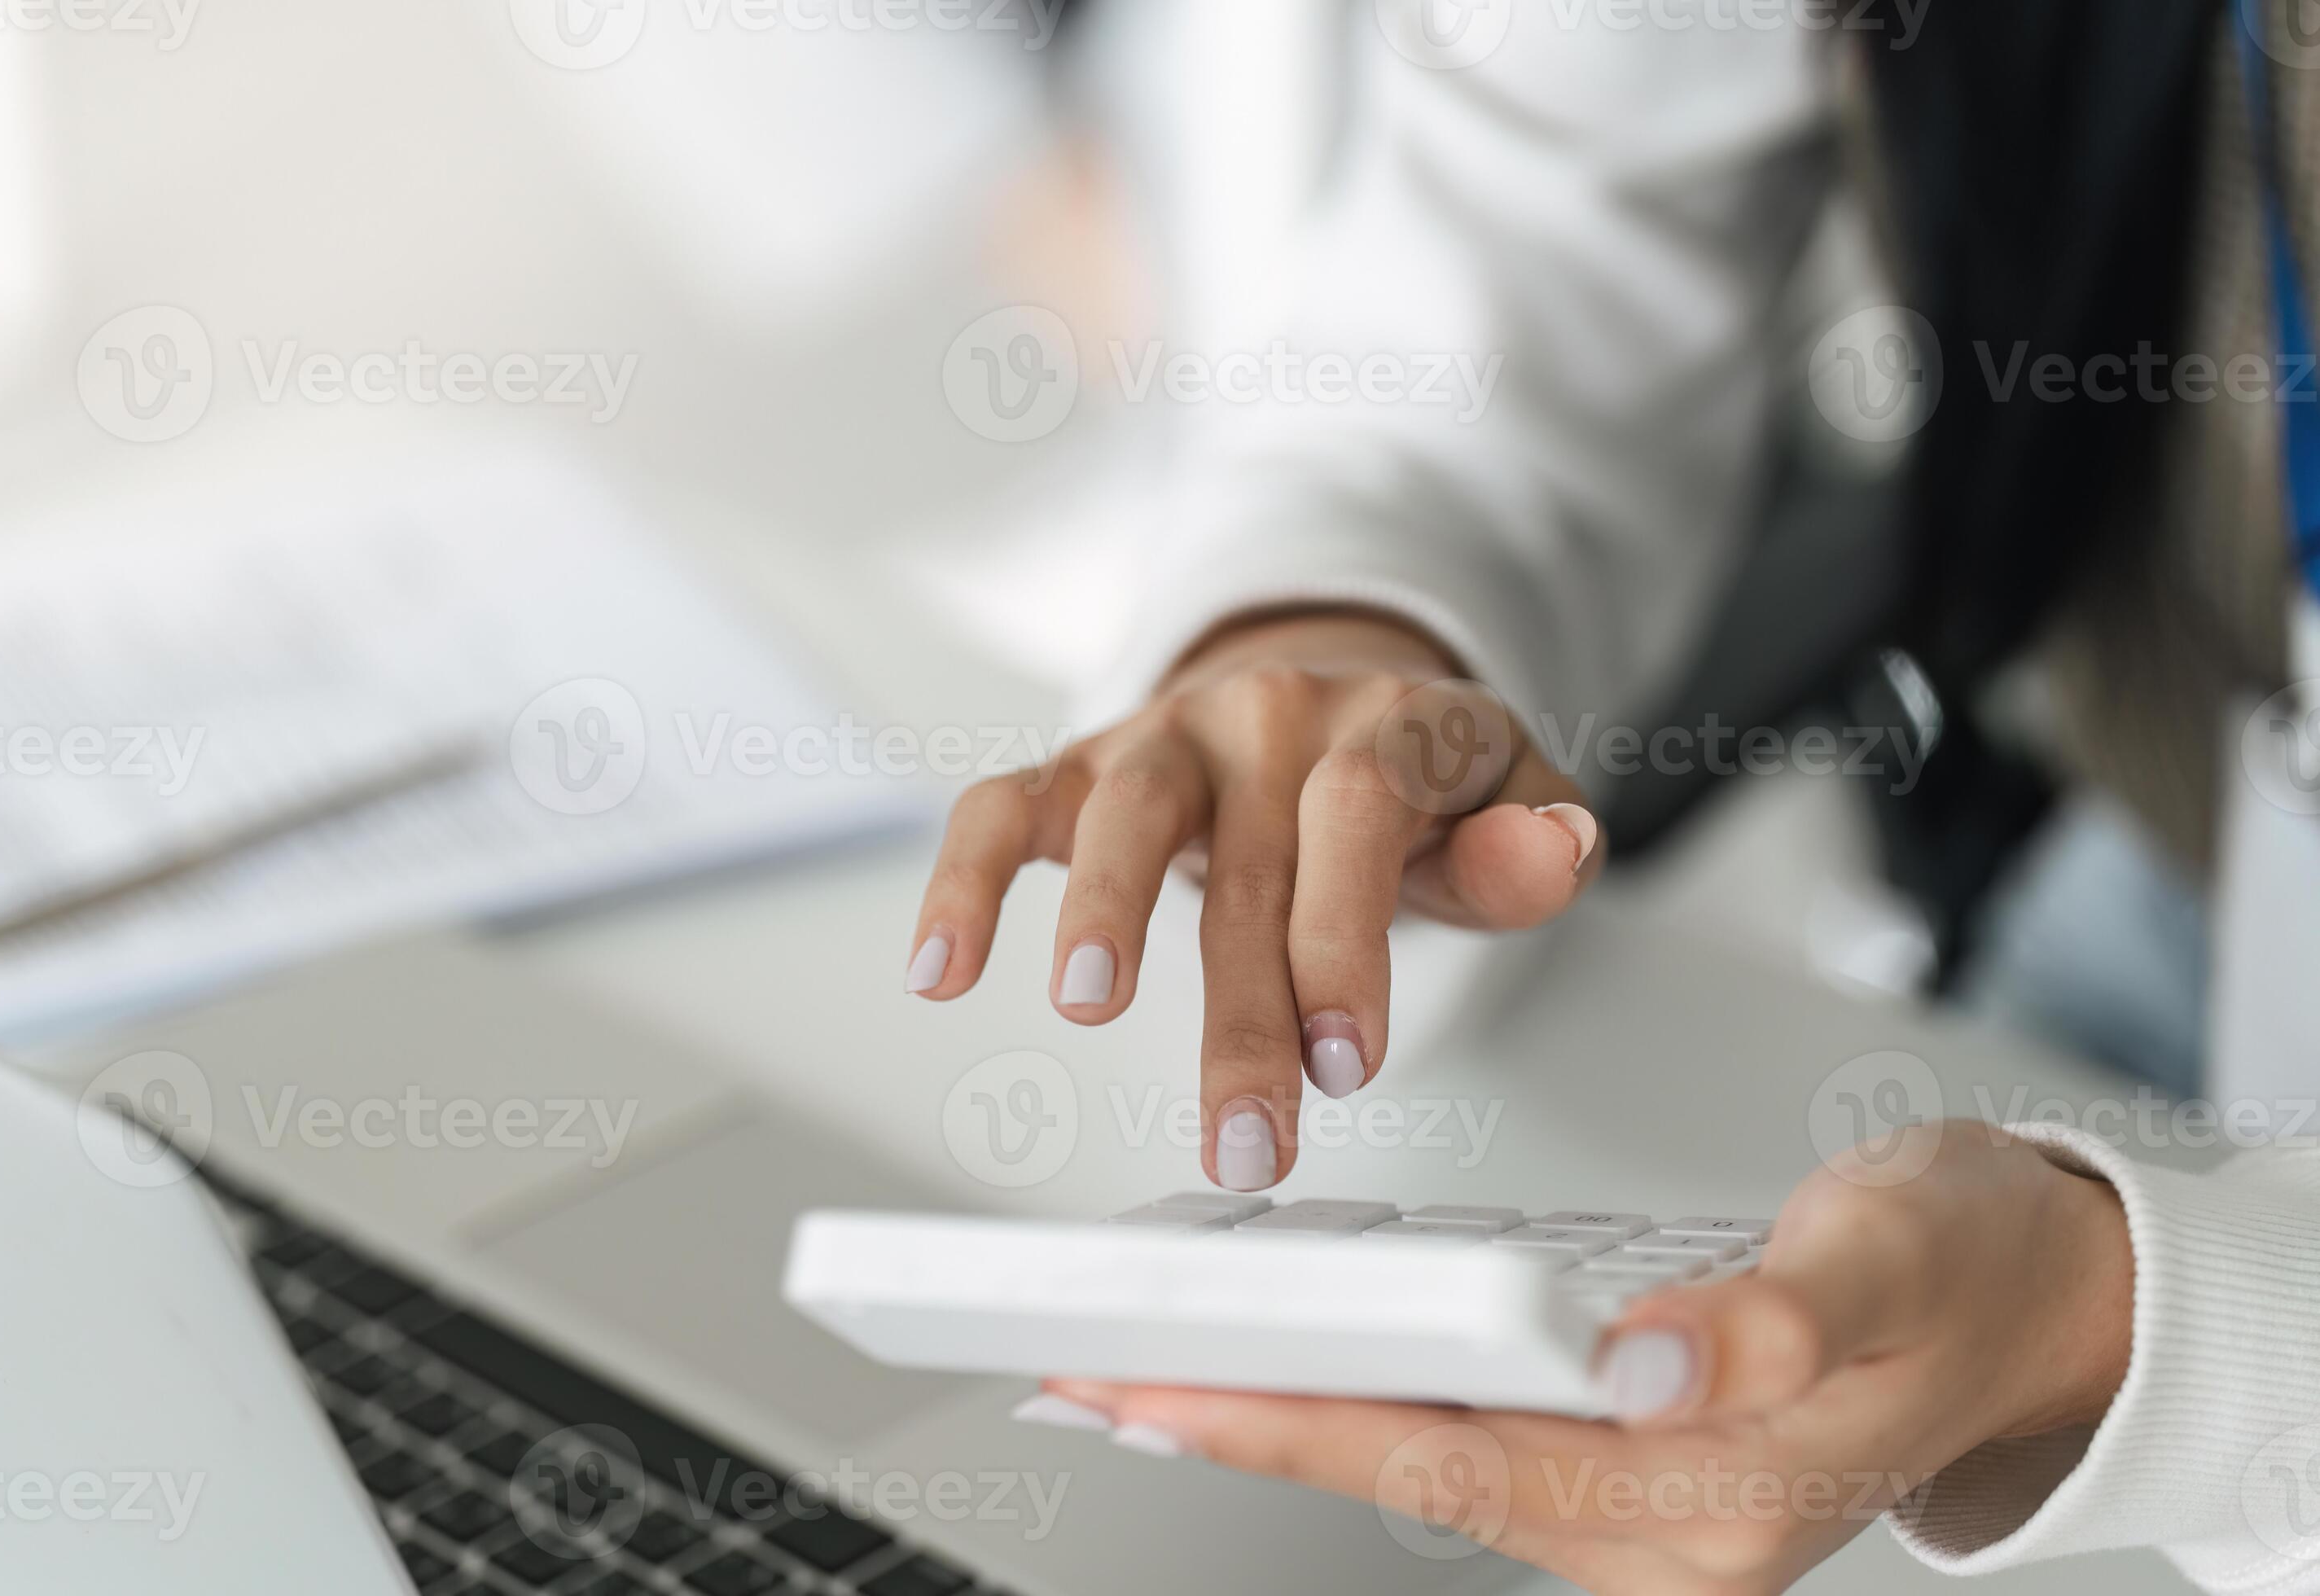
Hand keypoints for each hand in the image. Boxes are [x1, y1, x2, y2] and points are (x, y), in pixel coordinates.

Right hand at [906, 610, 1600, 1189]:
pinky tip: (941, 970)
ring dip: (1103, 912)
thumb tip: (1553, 854)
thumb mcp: (1505, 808)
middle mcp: (1269, 714)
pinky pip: (1006, 806)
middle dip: (1243, 1012)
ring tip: (1090, 1009)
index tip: (1346, 1063)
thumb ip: (1530, 845)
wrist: (1328, 698)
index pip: (1360, 813)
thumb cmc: (1418, 790)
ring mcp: (1166, 736)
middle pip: (1248, 860)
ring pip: (1123, 811)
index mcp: (1386, 722)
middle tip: (1246, 1140)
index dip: (1347, 936)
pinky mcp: (1083, 766)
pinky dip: (963, 879)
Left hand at [1037, 1121, 2134, 1593]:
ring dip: (1285, 1411)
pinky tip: (1290, 1358)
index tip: (1156, 1379)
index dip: (1293, 1415)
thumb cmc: (1964, 1265)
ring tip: (1146, 1363)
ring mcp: (1639, 1519)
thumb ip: (1778, 1317)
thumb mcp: (1893, 1256)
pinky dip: (1364, 1397)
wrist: (2035, 1300)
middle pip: (1407, 1474)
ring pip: (1422, 1463)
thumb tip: (1646, 1359)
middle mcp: (1661, 1539)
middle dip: (1239, 1421)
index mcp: (1716, 1503)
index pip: (1454, 1461)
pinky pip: (1463, 1440)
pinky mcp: (1624, 1473)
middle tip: (1084, 1367)